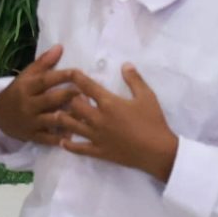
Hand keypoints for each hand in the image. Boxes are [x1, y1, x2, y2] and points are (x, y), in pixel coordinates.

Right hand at [0, 44, 80, 145]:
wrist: (0, 116)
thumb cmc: (19, 92)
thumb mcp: (27, 75)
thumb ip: (44, 62)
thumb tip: (60, 47)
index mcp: (26, 87)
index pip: (45, 80)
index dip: (61, 76)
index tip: (78, 73)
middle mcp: (27, 104)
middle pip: (51, 99)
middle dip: (70, 96)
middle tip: (88, 94)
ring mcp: (30, 121)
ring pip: (52, 120)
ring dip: (70, 118)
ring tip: (87, 116)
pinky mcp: (33, 136)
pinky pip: (49, 138)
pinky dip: (61, 138)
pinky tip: (75, 136)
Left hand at [52, 64, 179, 181]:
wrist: (158, 152)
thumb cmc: (153, 122)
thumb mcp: (147, 96)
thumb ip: (134, 79)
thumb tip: (125, 64)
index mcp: (108, 103)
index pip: (86, 86)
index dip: (76, 77)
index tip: (70, 73)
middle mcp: (98, 118)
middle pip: (73, 105)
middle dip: (69, 98)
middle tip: (70, 95)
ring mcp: (96, 136)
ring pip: (70, 125)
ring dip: (63, 118)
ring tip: (59, 114)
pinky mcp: (98, 151)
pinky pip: (78, 148)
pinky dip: (68, 144)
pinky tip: (63, 141)